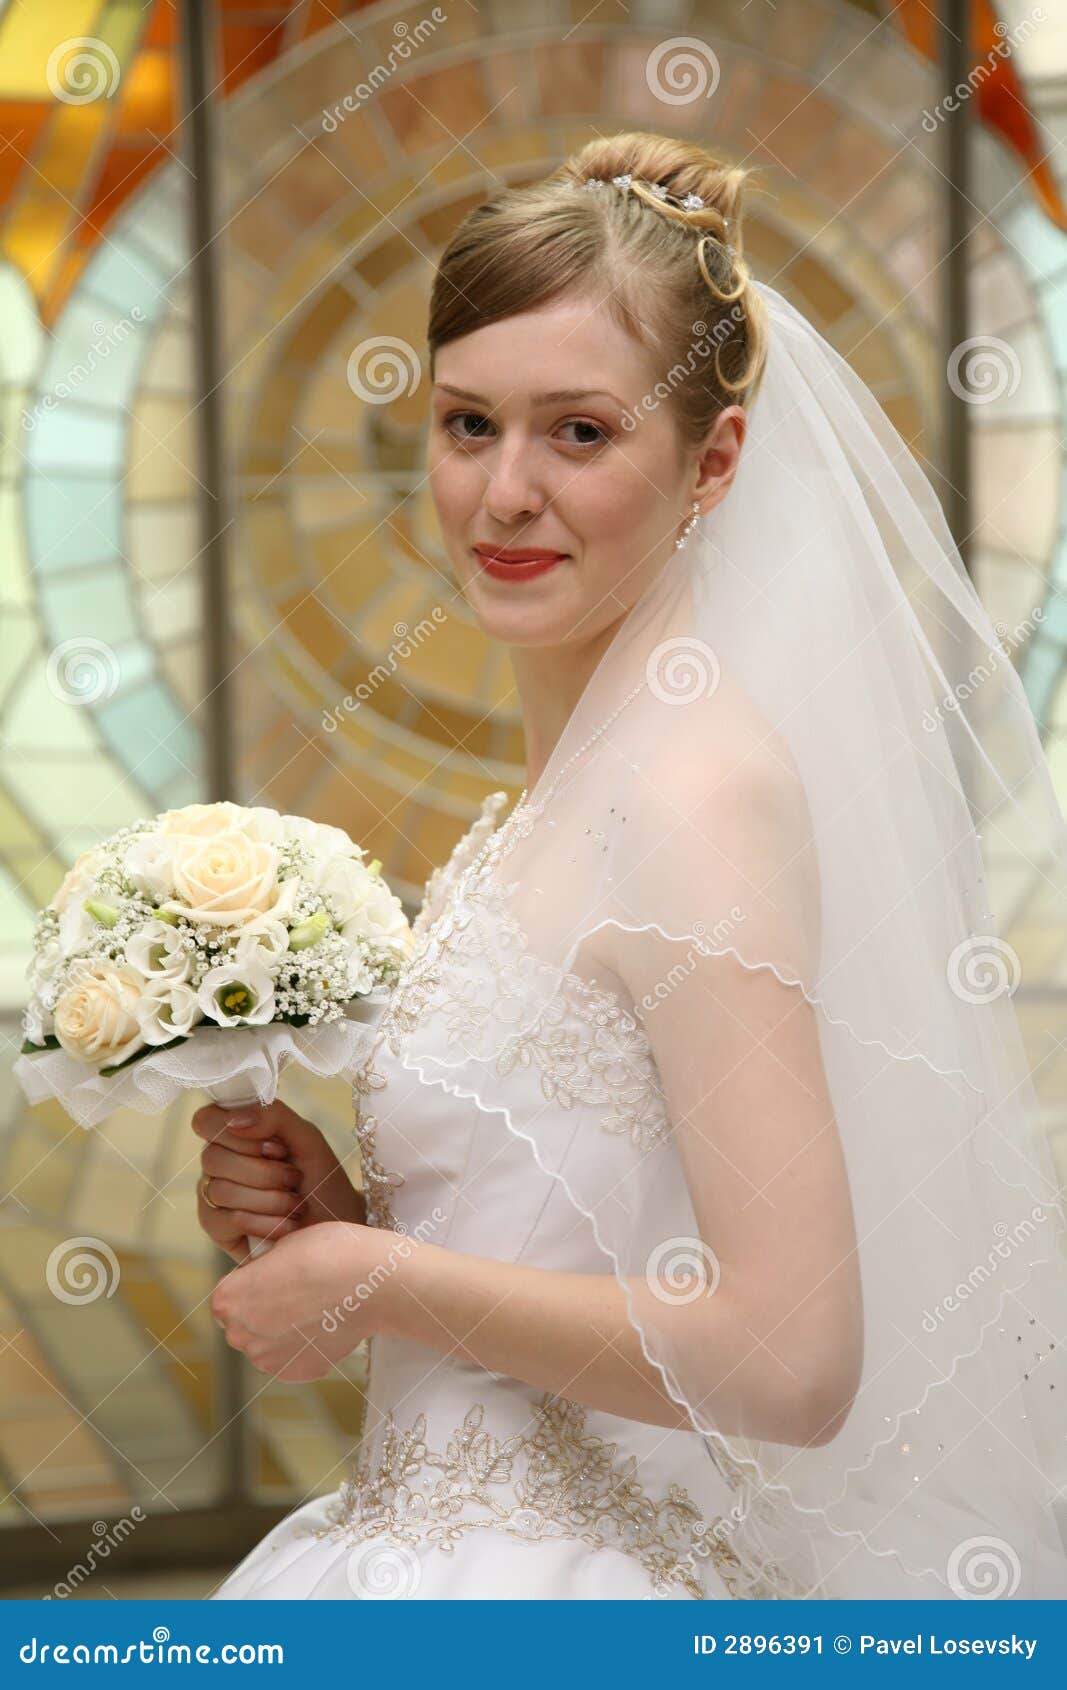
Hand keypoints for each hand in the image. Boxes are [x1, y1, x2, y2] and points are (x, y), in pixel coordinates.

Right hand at [192, 1098, 365, 1263]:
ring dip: (272, 1199)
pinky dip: (265, 1223)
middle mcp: (217, 1163)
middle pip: (213, 1157)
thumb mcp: (306, 1138)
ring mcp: (212, 1196)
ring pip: (222, 1190)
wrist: (335, 1225)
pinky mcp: (216, 1229)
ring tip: (295, 1205)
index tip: (274, 1147)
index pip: (206, 1121)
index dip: (233, 1131)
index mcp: (234, 1134)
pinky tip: (285, 1226)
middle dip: (265, 1172)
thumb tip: (234, 1121)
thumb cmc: (319, 1180)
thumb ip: (273, 1115)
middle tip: (294, 1179)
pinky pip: (230, 1220)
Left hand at [210, 1221, 394, 1379]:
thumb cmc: (329, 1252)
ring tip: (315, 1308)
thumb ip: (260, 1270)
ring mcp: (267, 1359)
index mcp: (228, 1300)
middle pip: (243, 1324)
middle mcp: (240, 1335)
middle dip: (262, 1311)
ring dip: (282, 1331)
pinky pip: (291, 1359)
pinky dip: (303, 1347)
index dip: (251, 1284)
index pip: (227, 1297)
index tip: (275, 1276)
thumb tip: (261, 1282)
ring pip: (267, 1344)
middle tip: (297, 1292)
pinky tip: (325, 1325)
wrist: (372, 1283)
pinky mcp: (295, 1373)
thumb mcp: (282, 1245)